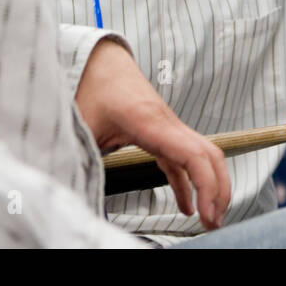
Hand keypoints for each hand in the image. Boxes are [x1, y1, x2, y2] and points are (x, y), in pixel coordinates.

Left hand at [75, 39, 229, 229]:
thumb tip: (66, 192)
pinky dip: (190, 184)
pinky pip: (183, 161)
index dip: (206, 186)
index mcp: (150, 123)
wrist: (99, 61)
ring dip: (211, 186)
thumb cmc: (90, 89)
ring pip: (203, 157)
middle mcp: (168, 124)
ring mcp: (168, 128)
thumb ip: (77, 156)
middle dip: (219, 191)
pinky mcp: (161, 133)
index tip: (205, 216)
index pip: (194, 155)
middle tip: (214, 224)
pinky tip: (187, 208)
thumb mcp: (79, 125)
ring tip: (210, 220)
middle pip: (210, 156)